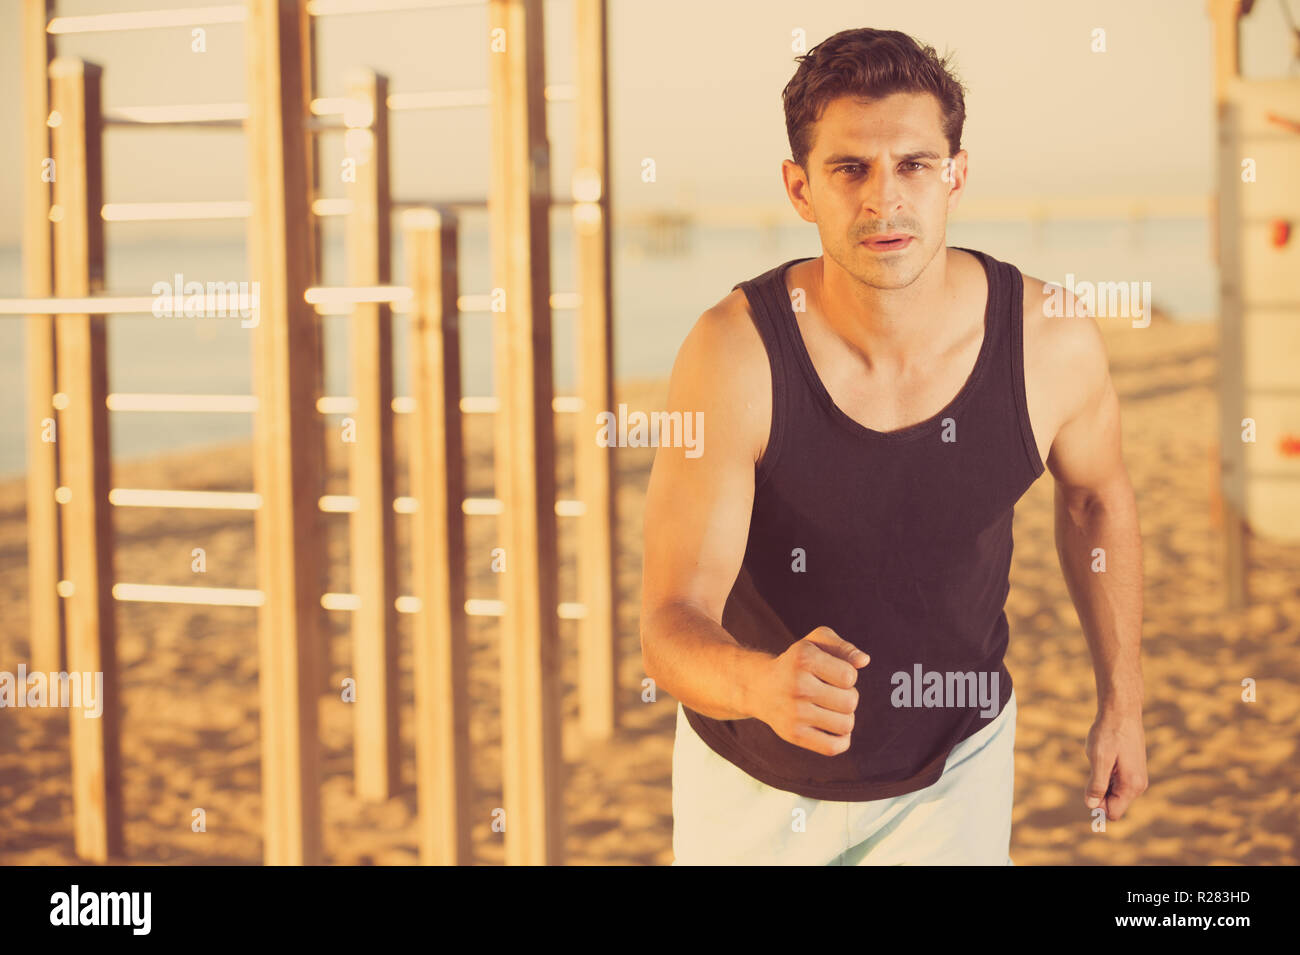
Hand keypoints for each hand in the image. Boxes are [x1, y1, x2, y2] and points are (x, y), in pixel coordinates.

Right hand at [750, 626, 868, 755]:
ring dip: (845, 717)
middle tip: (831, 693)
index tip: (833, 675)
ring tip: (831, 709)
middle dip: (848, 697)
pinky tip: (832, 728)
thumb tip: (864, 660)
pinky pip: (833, 747)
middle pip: (850, 702)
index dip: (847, 675)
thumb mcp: (815, 643)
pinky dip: (841, 740)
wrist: (759, 687)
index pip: (849, 676)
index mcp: (804, 658)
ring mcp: (794, 712)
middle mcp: (797, 685)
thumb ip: (843, 647)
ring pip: (846, 725)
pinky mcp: (793, 734)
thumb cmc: (796, 663)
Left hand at [1084, 707, 1147, 820]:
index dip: (1097, 806)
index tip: (1088, 788)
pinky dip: (1106, 773)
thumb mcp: (1098, 759)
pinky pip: (1117, 781)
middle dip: (1099, 792)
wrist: (1122, 711)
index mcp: (1131, 786)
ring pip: (1114, 792)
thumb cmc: (1109, 733)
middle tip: (1093, 769)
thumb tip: (1092, 806)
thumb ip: (1096, 784)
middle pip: (1114, 804)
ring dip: (1102, 781)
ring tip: (1100, 760)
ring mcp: (1137, 777)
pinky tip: (1105, 756)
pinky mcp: (1133, 769)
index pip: (1113, 813)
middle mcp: (1138, 785)